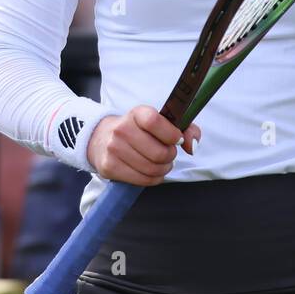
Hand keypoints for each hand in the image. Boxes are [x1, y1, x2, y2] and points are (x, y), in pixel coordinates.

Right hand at [86, 105, 200, 185]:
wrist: (102, 139)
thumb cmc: (139, 131)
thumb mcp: (161, 122)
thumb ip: (186, 129)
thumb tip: (192, 146)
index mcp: (137, 113)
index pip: (155, 121)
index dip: (172, 134)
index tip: (176, 139)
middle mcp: (122, 129)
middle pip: (159, 153)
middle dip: (170, 156)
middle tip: (169, 153)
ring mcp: (114, 149)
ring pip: (152, 168)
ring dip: (164, 169)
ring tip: (162, 163)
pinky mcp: (109, 167)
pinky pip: (143, 180)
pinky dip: (154, 178)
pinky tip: (152, 171)